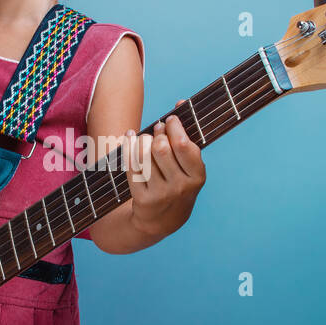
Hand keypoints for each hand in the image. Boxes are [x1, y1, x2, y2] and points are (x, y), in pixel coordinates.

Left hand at [124, 99, 205, 238]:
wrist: (161, 222)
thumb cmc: (177, 185)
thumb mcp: (189, 168)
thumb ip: (186, 138)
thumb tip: (180, 102)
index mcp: (197, 177)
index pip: (183, 145)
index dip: (174, 127)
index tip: (170, 119)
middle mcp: (179, 187)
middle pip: (161, 147)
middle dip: (157, 132)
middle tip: (157, 128)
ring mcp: (160, 194)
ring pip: (144, 155)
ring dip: (142, 139)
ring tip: (145, 138)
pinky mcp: (142, 198)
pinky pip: (131, 165)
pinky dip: (129, 146)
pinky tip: (130, 138)